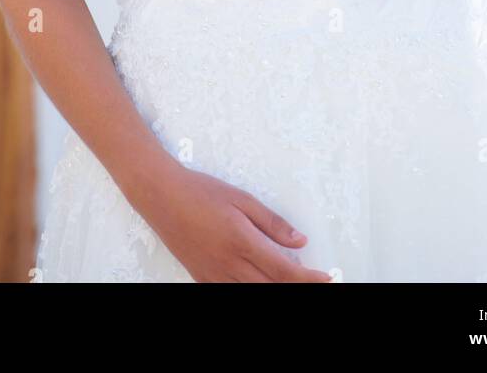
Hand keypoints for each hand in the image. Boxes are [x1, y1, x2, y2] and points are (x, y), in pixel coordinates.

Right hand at [145, 167, 331, 282]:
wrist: (160, 196)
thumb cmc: (200, 191)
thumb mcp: (241, 198)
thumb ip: (272, 223)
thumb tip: (300, 242)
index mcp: (241, 241)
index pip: (284, 271)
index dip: (309, 279)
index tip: (326, 279)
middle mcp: (229, 264)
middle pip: (271, 288)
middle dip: (296, 288)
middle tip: (314, 282)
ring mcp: (214, 276)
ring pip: (252, 295)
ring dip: (274, 288)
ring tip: (289, 279)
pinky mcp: (202, 279)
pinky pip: (231, 292)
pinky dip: (249, 290)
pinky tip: (259, 280)